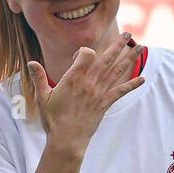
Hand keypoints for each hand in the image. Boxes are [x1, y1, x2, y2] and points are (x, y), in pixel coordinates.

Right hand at [29, 31, 144, 158]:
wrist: (66, 139)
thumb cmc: (52, 119)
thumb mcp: (42, 98)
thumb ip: (38, 78)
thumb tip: (30, 63)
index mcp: (73, 78)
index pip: (86, 54)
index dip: (83, 52)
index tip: (77, 58)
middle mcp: (88, 83)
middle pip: (106, 58)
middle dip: (118, 45)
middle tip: (127, 33)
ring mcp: (98, 93)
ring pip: (117, 71)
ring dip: (129, 58)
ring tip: (140, 47)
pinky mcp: (105, 103)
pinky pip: (121, 91)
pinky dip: (132, 84)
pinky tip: (143, 78)